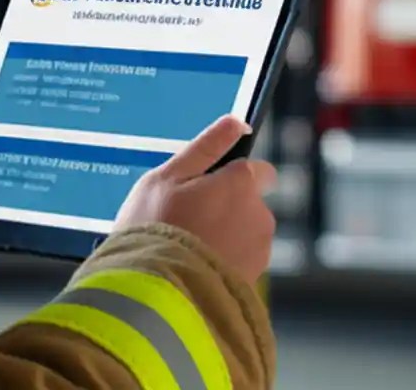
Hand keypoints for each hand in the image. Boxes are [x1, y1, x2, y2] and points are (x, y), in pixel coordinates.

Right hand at [113, 115, 276, 283]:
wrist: (156, 294)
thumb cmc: (155, 227)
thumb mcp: (167, 177)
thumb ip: (206, 147)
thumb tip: (237, 121)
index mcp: (242, 183)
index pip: (255, 169)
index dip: (228, 176)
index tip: (201, 189)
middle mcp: (260, 214)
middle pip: (247, 203)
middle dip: (224, 208)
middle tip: (184, 220)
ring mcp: (259, 251)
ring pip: (243, 233)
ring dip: (223, 236)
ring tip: (184, 247)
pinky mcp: (252, 280)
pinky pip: (238, 262)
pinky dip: (221, 262)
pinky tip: (192, 267)